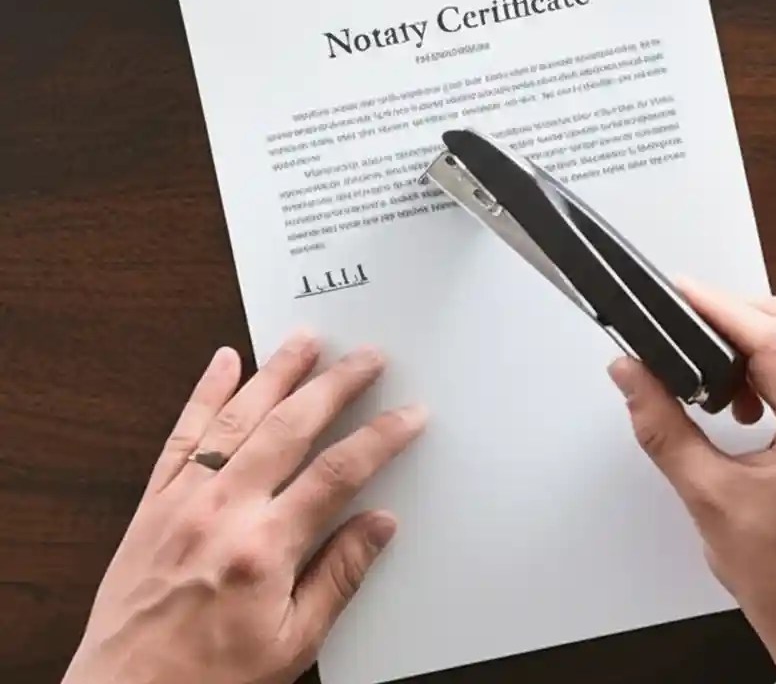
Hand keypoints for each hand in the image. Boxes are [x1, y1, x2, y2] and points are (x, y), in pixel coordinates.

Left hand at [62, 331, 426, 683]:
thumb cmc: (210, 680)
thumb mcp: (295, 642)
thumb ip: (340, 576)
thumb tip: (381, 525)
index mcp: (265, 549)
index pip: (337, 473)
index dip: (380, 437)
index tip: (409, 415)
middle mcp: (221, 514)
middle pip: (290, 428)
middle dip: (335, 386)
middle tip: (367, 357)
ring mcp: (181, 503)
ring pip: (236, 419)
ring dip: (275, 374)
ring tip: (305, 340)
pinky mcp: (151, 506)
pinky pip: (181, 437)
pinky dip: (202, 395)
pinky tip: (222, 363)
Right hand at [608, 281, 775, 683]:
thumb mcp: (708, 498)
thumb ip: (663, 427)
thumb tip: (632, 375)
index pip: (775, 342)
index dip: (721, 308)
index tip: (681, 293)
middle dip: (734, 317)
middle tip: (682, 322)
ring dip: (756, 344)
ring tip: (711, 379)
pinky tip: (744, 400)